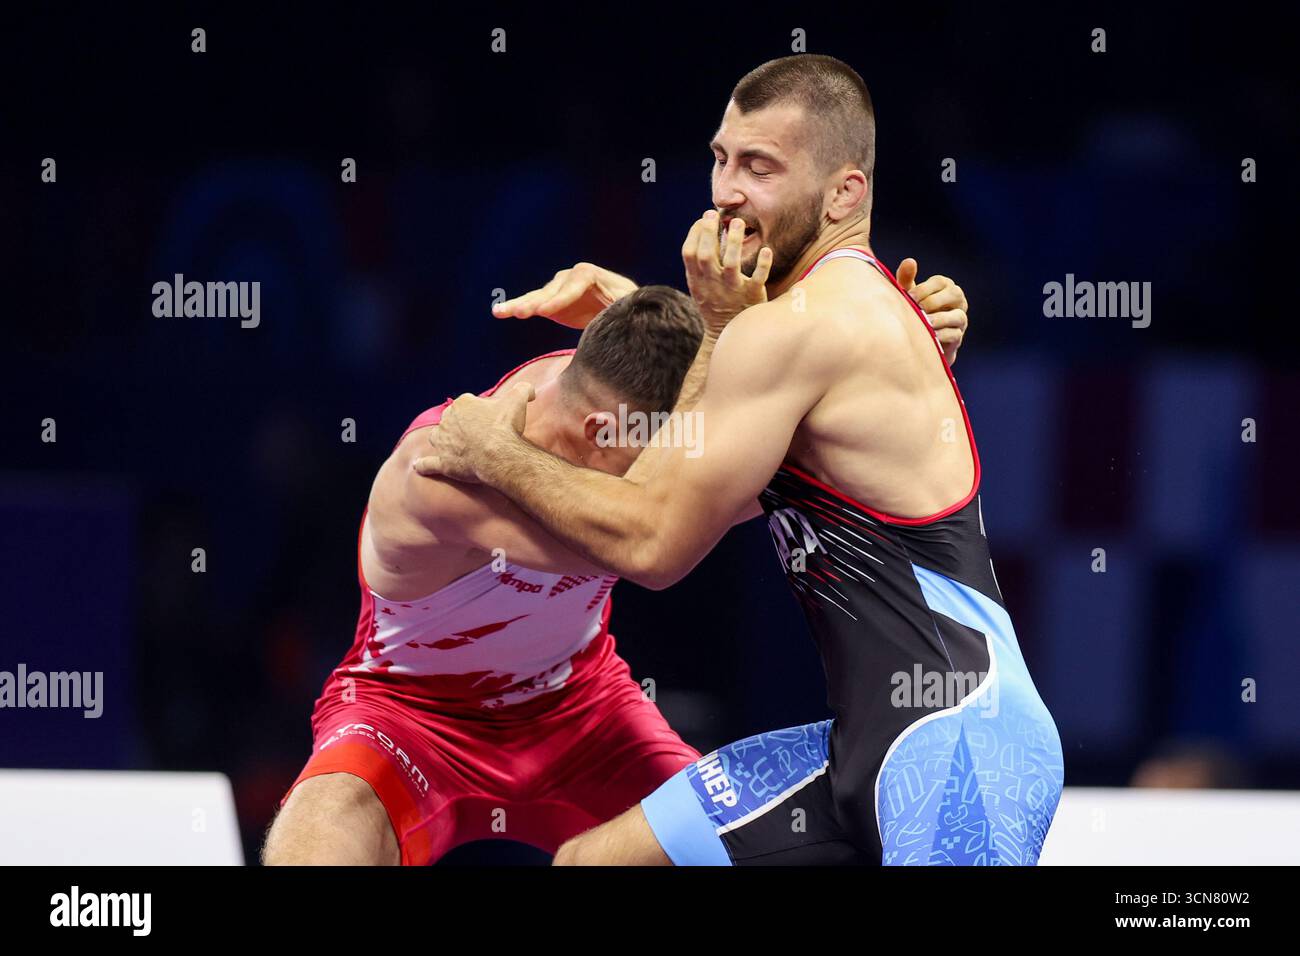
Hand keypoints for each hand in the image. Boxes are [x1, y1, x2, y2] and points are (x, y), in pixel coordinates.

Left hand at [411, 382, 535, 482]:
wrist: (499, 454)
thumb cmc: (507, 427)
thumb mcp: (519, 400)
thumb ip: (524, 389)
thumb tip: (530, 391)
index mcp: (462, 403)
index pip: (467, 404)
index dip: (479, 412)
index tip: (490, 420)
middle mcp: (447, 420)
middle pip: (451, 420)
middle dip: (461, 427)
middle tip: (479, 436)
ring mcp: (443, 442)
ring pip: (438, 438)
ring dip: (443, 441)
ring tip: (454, 447)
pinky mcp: (443, 462)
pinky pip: (428, 464)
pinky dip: (423, 466)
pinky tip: (418, 467)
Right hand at [491, 263, 637, 328]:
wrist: (622, 316)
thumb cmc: (630, 311)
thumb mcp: (631, 307)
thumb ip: (625, 305)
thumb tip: (627, 305)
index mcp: (596, 276)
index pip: (579, 280)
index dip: (563, 295)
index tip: (548, 311)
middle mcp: (574, 277)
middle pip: (554, 288)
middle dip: (538, 301)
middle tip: (522, 313)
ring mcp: (560, 289)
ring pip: (539, 297)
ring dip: (521, 305)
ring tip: (501, 312)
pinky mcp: (551, 304)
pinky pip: (532, 306)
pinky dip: (516, 309)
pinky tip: (498, 312)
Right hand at [682, 210, 772, 335]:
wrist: (728, 333)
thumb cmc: (714, 302)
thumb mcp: (700, 285)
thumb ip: (701, 262)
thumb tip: (703, 229)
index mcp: (698, 280)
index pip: (689, 253)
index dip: (694, 234)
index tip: (702, 219)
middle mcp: (712, 284)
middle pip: (707, 255)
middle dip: (709, 232)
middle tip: (714, 213)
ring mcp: (732, 290)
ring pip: (732, 263)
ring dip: (734, 241)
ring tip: (739, 222)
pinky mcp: (752, 294)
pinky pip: (758, 277)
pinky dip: (762, 263)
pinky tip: (766, 250)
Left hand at [896, 258, 968, 365]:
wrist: (917, 339)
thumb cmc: (913, 310)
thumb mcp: (909, 295)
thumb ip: (907, 278)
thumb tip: (909, 261)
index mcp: (944, 287)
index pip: (940, 282)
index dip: (924, 288)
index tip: (909, 297)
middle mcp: (957, 301)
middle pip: (955, 294)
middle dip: (935, 301)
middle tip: (918, 308)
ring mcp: (960, 319)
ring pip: (958, 315)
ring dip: (941, 318)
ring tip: (926, 322)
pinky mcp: (958, 337)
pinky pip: (955, 334)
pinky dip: (943, 334)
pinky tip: (931, 336)